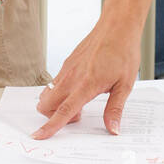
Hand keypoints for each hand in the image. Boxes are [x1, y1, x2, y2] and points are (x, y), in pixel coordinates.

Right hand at [32, 20, 140, 138]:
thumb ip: (115, 109)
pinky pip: (55, 82)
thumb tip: (113, 129)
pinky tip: (79, 89)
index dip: (50, 126)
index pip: (63, 111)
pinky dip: (60, 92)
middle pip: (47, 104)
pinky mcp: (67, 63)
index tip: (39, 136)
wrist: (117, 27)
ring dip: (56, 105)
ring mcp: (67, 69)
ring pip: (48, 93)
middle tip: (78, 116)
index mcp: (86, 85)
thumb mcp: (125, 85)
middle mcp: (72, 77)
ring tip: (79, 102)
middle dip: (53, 116)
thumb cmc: (123, 52)